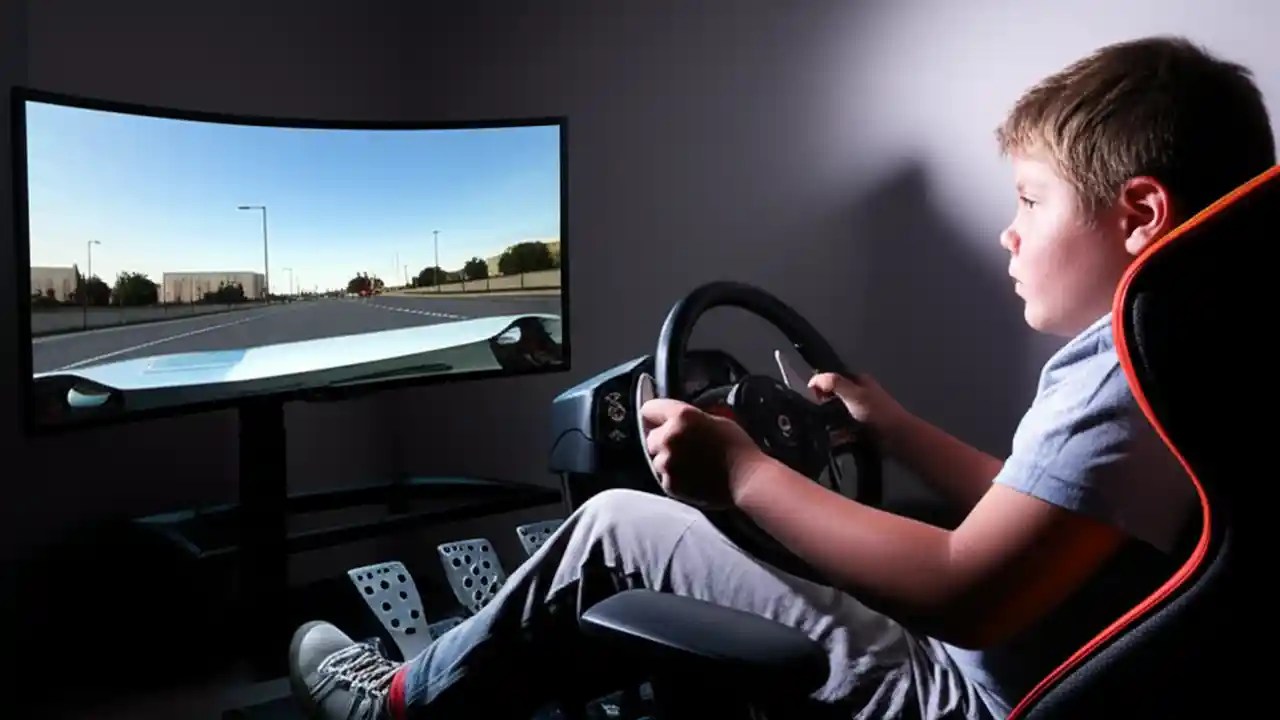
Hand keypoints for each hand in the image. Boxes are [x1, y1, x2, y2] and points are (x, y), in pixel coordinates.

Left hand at [639, 398, 769, 508]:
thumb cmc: (738, 448)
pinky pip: (664, 477)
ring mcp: (667, 462)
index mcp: (682, 416)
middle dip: (663, 440)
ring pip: (657, 458)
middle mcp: (670, 437)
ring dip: (668, 460)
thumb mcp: (716, 420)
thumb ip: (691, 418)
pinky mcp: (669, 483)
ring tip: (692, 464)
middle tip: (685, 446)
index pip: (649, 409)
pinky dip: (674, 477)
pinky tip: (693, 476)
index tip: (659, 420)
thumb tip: (675, 419)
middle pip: (651, 436)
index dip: (655, 415)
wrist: (747, 479)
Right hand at [808, 372, 908, 437]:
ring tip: (821, 430)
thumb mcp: (854, 394)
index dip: (821, 384)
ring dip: (829, 422)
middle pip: (835, 397)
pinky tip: (831, 440)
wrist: (896, 438)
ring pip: (838, 415)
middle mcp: (860, 394)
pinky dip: (837, 434)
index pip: (834, 378)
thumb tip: (813, 380)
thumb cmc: (876, 412)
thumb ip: (834, 384)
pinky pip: (843, 430)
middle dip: (823, 405)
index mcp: (860, 381)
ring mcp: (861, 413)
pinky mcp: (861, 429)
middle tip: (814, 414)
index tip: (811, 396)